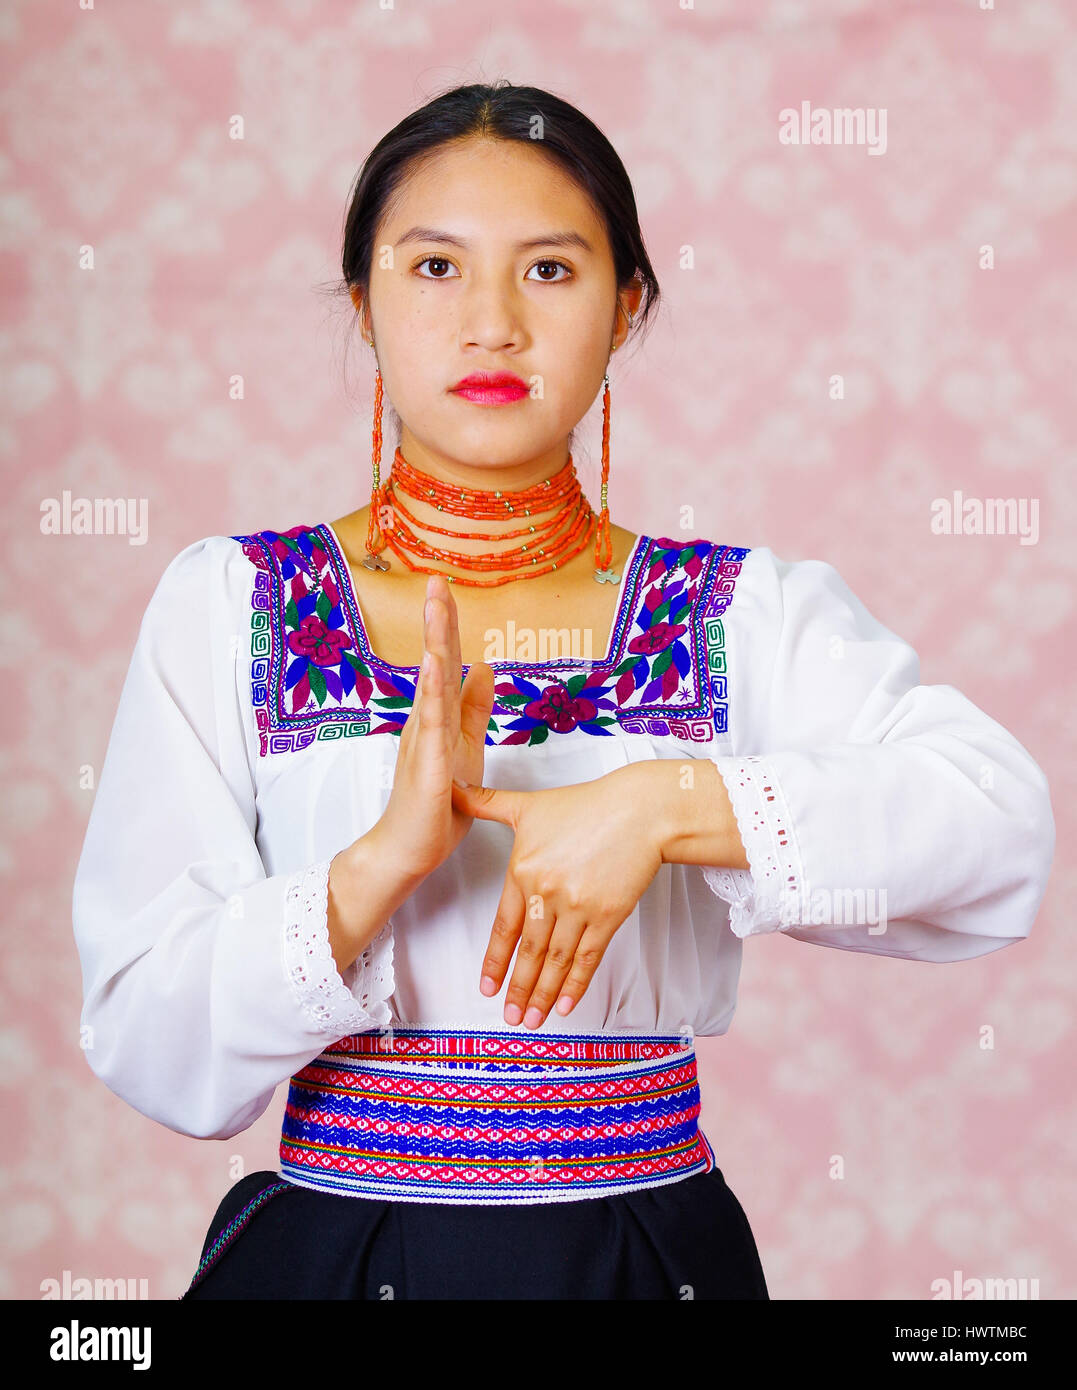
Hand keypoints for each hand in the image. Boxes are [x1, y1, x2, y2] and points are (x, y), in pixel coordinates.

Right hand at [374, 574, 494, 881]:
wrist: (408, 850)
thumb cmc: (435, 805)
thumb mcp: (465, 748)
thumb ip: (473, 709)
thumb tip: (483, 667)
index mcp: (437, 716)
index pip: (446, 662)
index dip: (448, 626)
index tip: (446, 588)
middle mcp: (425, 720)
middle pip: (435, 662)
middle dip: (438, 620)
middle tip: (437, 580)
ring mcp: (423, 739)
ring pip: (431, 682)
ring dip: (435, 643)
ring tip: (436, 606)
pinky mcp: (427, 763)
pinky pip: (430, 721)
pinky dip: (432, 690)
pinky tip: (434, 664)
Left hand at [450, 766, 663, 1027]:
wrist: (640, 811)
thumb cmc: (588, 805)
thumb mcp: (529, 804)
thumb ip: (486, 803)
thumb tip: (452, 790)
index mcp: (524, 871)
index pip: (504, 928)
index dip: (495, 961)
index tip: (487, 988)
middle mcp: (547, 894)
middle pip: (529, 952)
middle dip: (517, 988)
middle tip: (508, 1017)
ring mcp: (578, 907)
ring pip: (555, 961)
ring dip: (542, 994)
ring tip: (531, 1020)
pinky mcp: (607, 916)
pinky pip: (587, 958)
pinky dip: (575, 985)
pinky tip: (565, 1005)